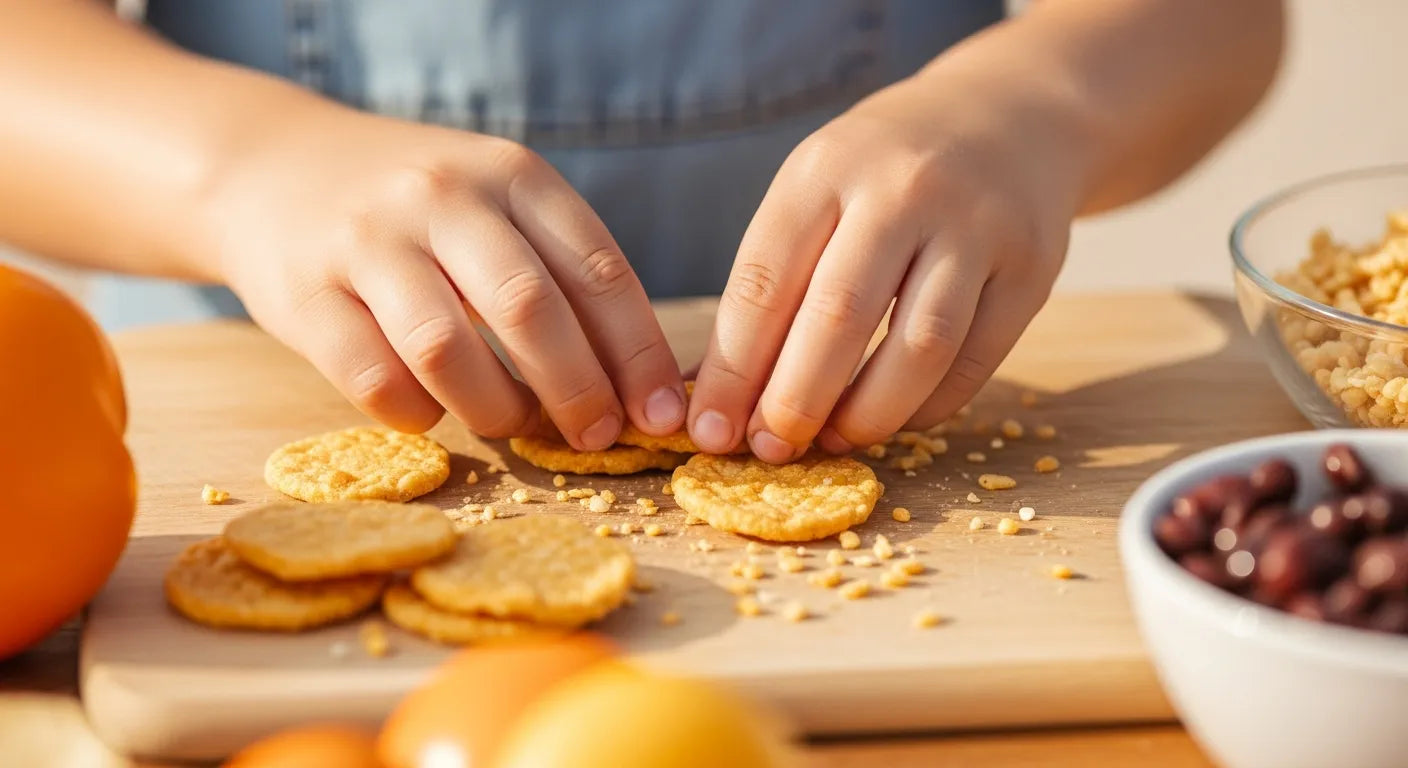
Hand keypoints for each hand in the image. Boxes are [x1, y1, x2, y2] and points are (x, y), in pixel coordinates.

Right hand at [205, 104, 684, 448]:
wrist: (270, 167)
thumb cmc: (418, 210)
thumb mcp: (498, 205)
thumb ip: (562, 274)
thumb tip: (640, 383)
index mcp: (511, 174)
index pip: (597, 269)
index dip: (638, 353)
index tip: (662, 413)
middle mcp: (442, 197)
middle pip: (529, 310)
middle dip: (578, 390)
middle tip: (597, 436)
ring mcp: (366, 241)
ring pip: (445, 349)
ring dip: (494, 407)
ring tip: (511, 422)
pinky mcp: (303, 293)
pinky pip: (372, 378)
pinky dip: (415, 413)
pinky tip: (432, 412)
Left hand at [690, 71, 1085, 460]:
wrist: (1009, 119)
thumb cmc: (882, 175)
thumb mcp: (815, 194)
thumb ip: (768, 287)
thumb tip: (710, 400)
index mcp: (827, 168)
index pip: (766, 283)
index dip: (732, 370)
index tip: (710, 432)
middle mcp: (903, 189)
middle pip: (839, 316)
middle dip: (794, 400)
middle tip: (771, 448)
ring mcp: (976, 227)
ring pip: (919, 347)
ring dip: (867, 414)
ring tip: (835, 440)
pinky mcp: (1031, 269)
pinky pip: (974, 361)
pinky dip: (927, 407)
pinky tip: (894, 418)